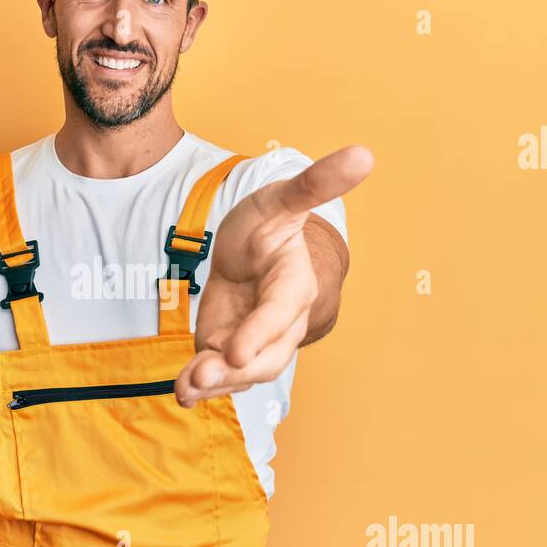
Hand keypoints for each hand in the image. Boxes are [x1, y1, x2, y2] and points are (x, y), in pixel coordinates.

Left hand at [173, 144, 373, 406]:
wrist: (249, 250)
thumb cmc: (268, 224)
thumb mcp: (283, 199)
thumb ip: (315, 184)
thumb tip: (363, 153)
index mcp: (295, 286)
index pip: (280, 313)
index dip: (260, 333)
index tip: (234, 349)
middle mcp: (279, 323)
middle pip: (266, 357)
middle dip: (234, 370)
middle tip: (199, 374)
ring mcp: (254, 341)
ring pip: (242, 373)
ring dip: (213, 383)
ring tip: (185, 388)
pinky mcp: (227, 350)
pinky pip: (219, 375)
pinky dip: (200, 387)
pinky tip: (183, 393)